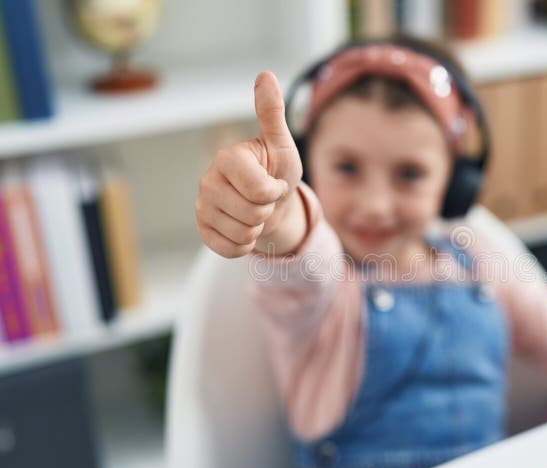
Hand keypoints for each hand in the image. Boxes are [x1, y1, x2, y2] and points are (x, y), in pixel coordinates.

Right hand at [195, 71, 303, 257]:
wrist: (272, 205)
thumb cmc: (277, 172)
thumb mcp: (281, 144)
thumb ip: (272, 114)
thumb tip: (264, 74)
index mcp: (227, 158)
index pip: (259, 191)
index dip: (274, 192)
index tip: (273, 182)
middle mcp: (207, 181)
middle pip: (252, 215)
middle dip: (266, 211)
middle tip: (263, 199)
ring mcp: (202, 208)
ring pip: (242, 234)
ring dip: (257, 228)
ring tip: (254, 211)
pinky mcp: (202, 231)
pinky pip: (230, 249)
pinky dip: (244, 244)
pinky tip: (243, 227)